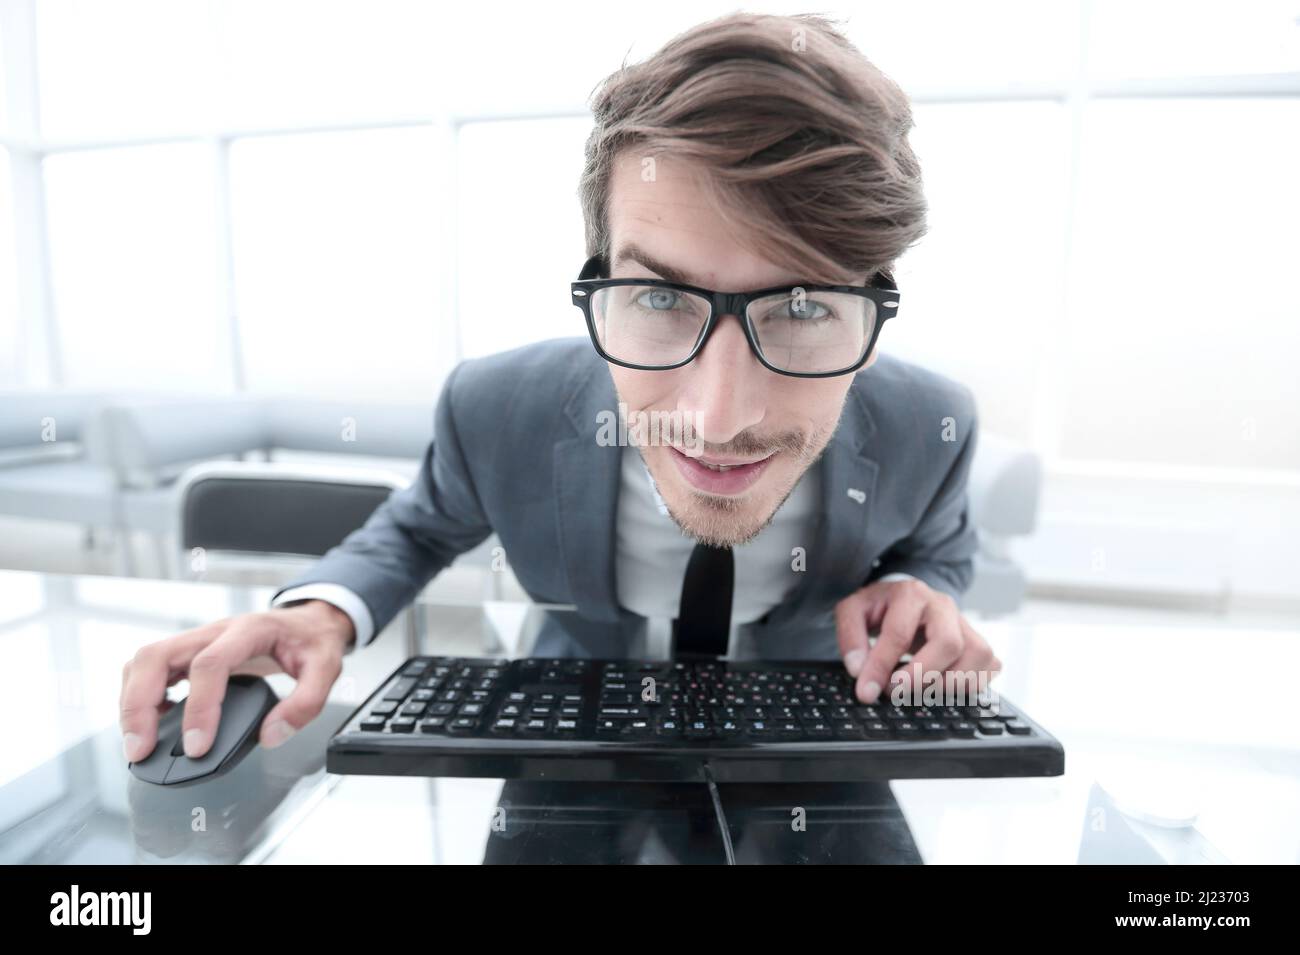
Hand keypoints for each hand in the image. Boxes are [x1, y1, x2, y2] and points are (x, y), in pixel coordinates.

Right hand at [119, 599, 354, 761]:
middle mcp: (214, 632)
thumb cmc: (312, 642)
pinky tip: (151, 723)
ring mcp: (197, 640)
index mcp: (248, 631)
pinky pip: (151, 669)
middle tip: (140, 750)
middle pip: (156, 656)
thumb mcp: (327, 668)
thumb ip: (305, 703)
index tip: (196, 747)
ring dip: (131, 701)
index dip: (199, 707)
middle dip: (138, 705)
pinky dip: (140, 696)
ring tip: (137, 742)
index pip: (210, 665)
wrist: (307, 622)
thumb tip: (270, 736)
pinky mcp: (189, 653)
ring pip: (145, 660)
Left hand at [834, 577, 1000, 703]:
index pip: (899, 633)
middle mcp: (944, 606)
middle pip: (949, 644)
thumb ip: (850, 637)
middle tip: (896, 693)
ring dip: (947, 684)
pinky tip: (941, 687)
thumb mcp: (853, 611)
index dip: (881, 666)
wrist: (905, 598)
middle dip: (921, 676)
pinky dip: (969, 684)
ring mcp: (966, 624)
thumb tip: (859, 671)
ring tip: (917, 691)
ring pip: (977, 657)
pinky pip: (989, 667)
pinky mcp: (978, 642)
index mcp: (911, 594)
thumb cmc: (880, 607)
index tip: (867, 691)